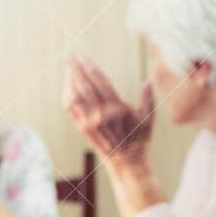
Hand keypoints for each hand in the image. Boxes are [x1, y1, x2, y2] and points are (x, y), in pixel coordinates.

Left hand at [63, 54, 153, 169]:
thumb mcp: (148, 118)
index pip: (101, 83)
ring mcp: (89, 122)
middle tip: (69, 54)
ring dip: (69, 79)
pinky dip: (67, 94)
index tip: (85, 56)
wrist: (126, 162)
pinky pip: (71, 108)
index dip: (91, 68)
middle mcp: (101, 114)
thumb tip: (148, 81)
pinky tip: (67, 84)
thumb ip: (147, 99)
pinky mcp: (81, 128)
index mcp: (118, 109)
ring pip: (75, 96)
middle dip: (76, 69)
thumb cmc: (139, 139)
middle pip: (85, 86)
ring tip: (67, 66)